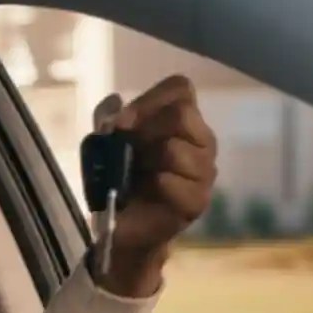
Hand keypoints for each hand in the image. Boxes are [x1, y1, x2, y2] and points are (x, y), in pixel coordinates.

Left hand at [94, 75, 217, 296]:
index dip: (148, 101)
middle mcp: (202, 141)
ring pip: (174, 149)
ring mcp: (205, 171)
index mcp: (185, 120)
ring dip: (145, 161)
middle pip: (181, 114)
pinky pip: (170, 181)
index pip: (180, 88)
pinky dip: (150, 185)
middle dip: (145, 130)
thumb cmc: (120, 177)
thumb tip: (115, 101)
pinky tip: (146, 193)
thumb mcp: (107, 142)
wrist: (122, 223)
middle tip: (127, 151)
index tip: (122, 124)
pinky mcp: (198, 200)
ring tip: (137, 175)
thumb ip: (110, 118)